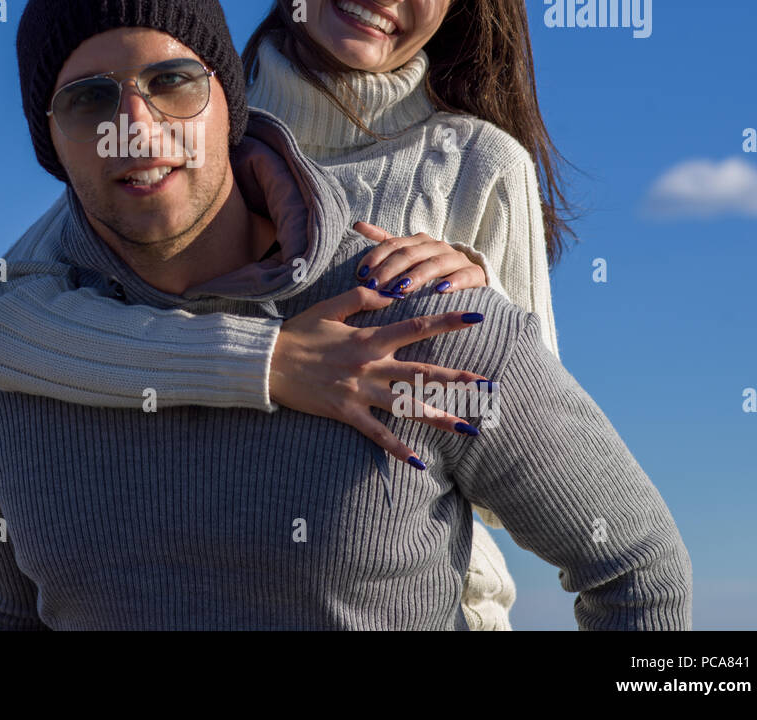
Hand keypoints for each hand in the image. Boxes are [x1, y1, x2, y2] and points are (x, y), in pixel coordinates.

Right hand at [270, 284, 490, 465]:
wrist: (267, 363)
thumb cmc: (298, 333)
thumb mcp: (329, 308)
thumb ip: (362, 298)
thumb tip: (391, 294)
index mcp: (368, 338)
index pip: (416, 326)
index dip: (447, 322)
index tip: (476, 318)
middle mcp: (370, 365)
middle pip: (422, 373)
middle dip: (458, 379)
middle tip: (489, 386)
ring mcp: (359, 391)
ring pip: (407, 406)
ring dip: (440, 417)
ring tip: (469, 428)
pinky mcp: (346, 412)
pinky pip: (377, 433)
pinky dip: (397, 448)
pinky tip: (418, 461)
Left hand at [353, 221, 486, 297]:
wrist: (468, 278)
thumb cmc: (429, 268)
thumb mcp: (406, 254)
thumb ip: (384, 241)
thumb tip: (357, 224)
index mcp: (418, 241)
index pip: (393, 244)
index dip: (376, 258)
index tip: (361, 275)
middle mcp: (436, 246)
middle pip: (410, 254)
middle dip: (390, 270)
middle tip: (375, 287)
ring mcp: (456, 259)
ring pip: (434, 264)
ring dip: (417, 276)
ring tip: (402, 288)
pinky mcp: (474, 273)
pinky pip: (464, 275)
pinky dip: (452, 282)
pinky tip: (440, 291)